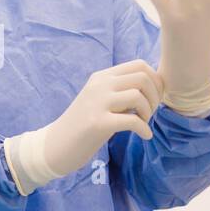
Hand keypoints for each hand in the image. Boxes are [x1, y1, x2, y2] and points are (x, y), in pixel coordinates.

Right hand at [41, 59, 164, 177]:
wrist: (55, 145)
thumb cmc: (82, 125)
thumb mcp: (99, 99)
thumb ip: (119, 90)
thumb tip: (153, 87)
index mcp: (102, 77)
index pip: (139, 65)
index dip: (155, 81)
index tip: (153, 98)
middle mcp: (99, 85)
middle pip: (143, 78)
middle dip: (155, 96)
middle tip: (149, 113)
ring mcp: (97, 103)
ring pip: (138, 96)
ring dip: (149, 112)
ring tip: (144, 123)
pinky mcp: (98, 123)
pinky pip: (132, 121)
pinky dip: (144, 129)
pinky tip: (144, 136)